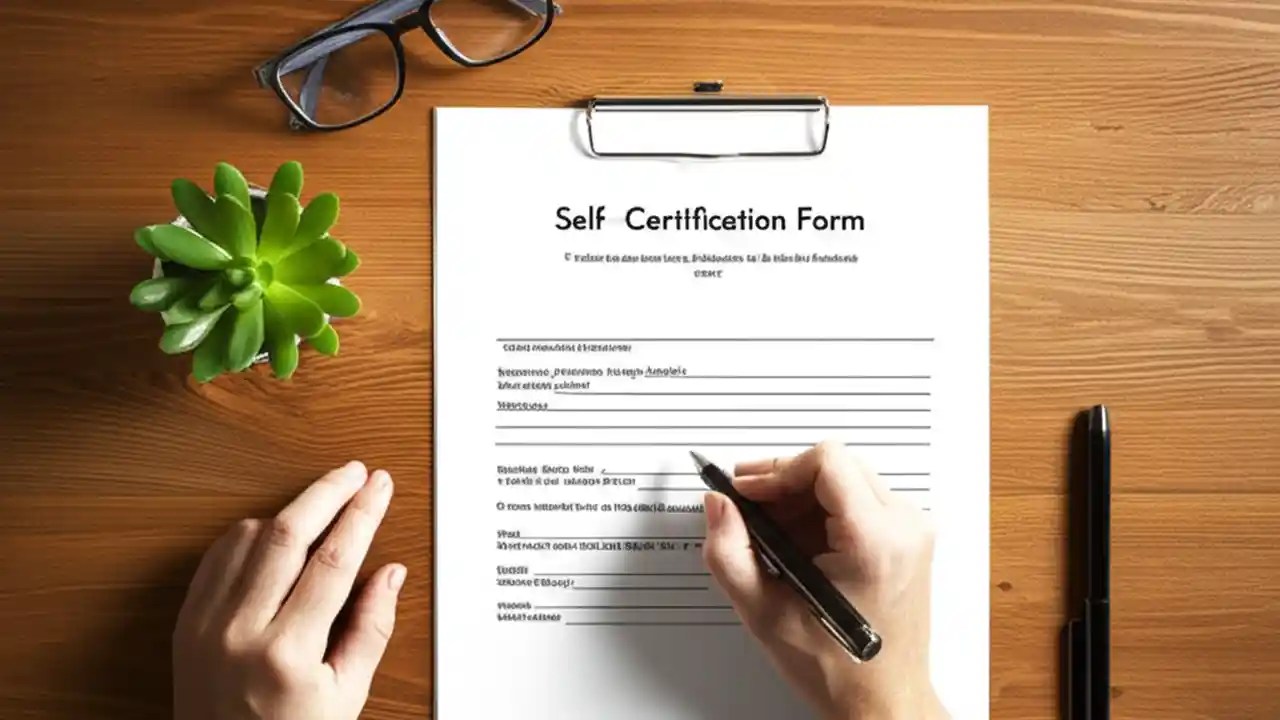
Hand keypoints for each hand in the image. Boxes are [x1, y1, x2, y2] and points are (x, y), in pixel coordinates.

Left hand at [172, 461, 403, 719]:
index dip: (362, 514)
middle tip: (354, 472)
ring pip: (248, 537)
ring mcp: (205, 626)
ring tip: (322, 501)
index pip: (334, 561)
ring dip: (289, 510)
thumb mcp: (347, 695)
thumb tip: (390, 572)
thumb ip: (371, 628)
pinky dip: (249, 533)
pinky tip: (275, 528)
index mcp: (287, 655)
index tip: (379, 487)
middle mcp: (239, 633)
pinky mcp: (186, 624)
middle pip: (287, 534)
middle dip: (327, 493)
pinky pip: (217, 556)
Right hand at [701, 441, 947, 719]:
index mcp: (875, 541)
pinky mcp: (907, 538)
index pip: (826, 461)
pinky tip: (798, 544)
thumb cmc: (839, 670)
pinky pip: (859, 499)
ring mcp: (911, 531)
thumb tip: (719, 506)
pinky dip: (821, 512)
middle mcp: (903, 528)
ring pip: (845, 478)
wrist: (883, 701)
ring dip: (801, 497)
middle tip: (749, 506)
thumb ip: (729, 552)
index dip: (777, 469)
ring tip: (772, 535)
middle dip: (785, 481)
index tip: (748, 491)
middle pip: (835, 464)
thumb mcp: (765, 612)